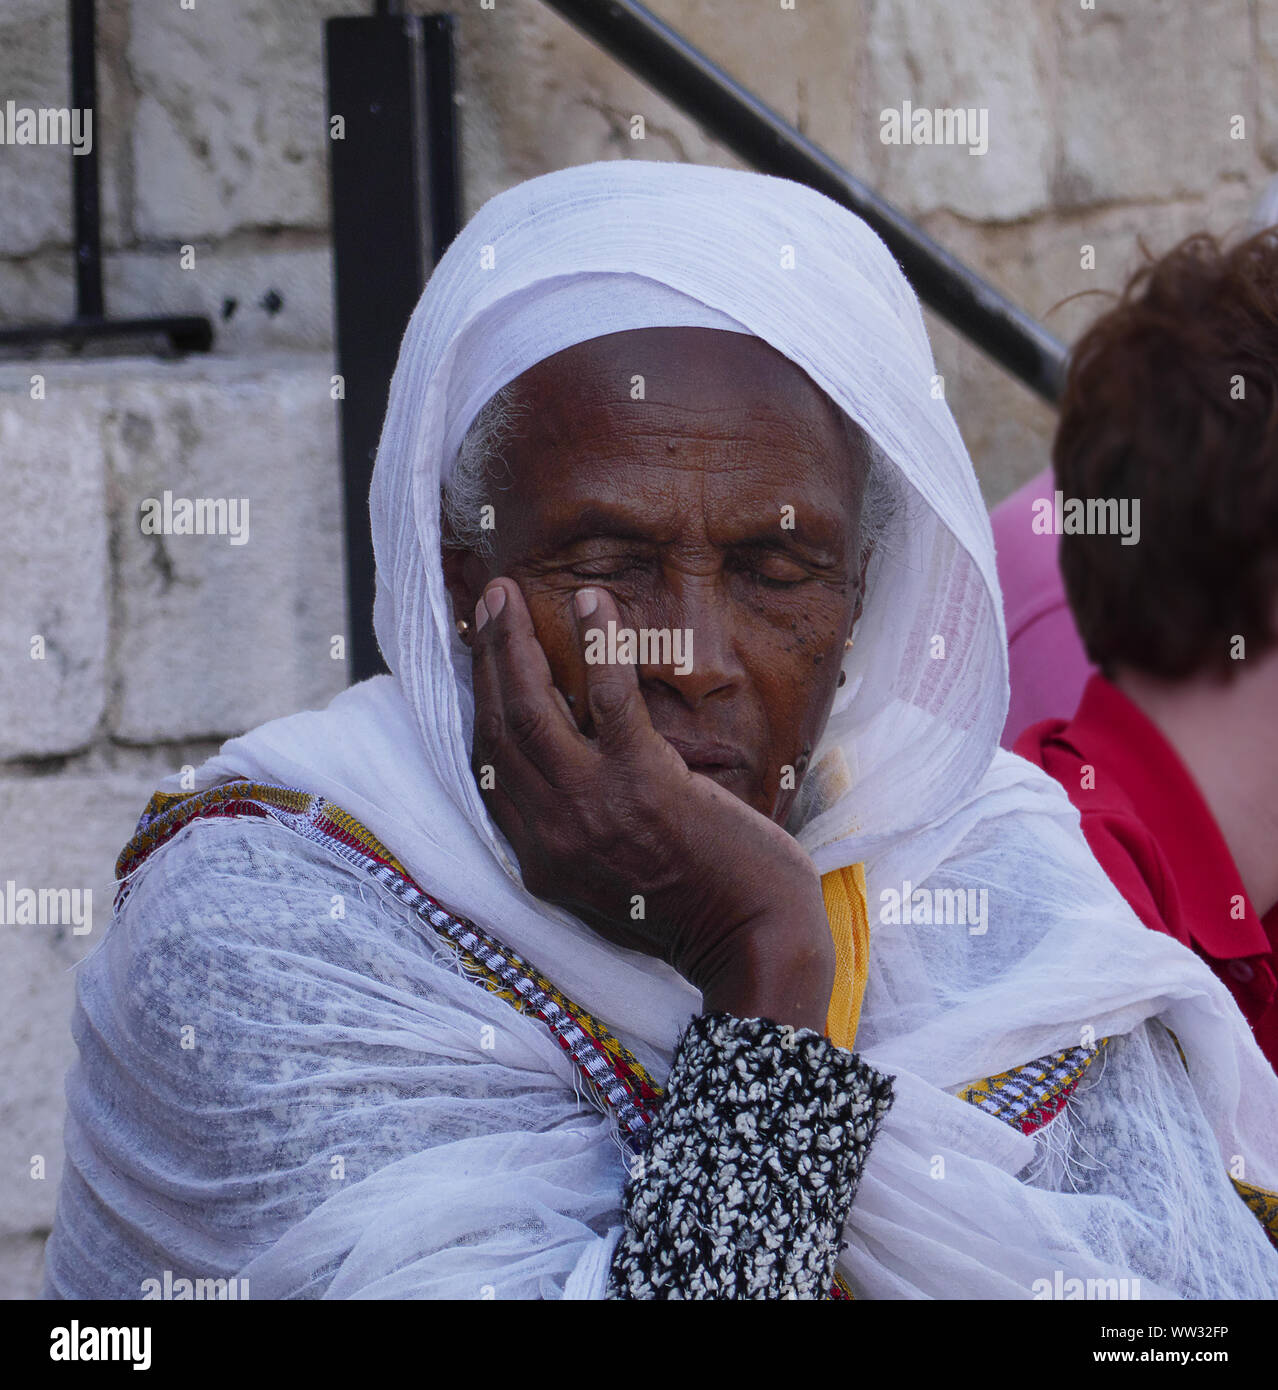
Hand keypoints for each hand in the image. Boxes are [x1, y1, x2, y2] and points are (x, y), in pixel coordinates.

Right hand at [469, 578, 834, 1032]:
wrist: (754, 944)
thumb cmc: (698, 910)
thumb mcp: (612, 883)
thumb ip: (579, 835)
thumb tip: (571, 773)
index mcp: (541, 859)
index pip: (490, 770)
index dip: (479, 706)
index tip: (480, 659)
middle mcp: (551, 835)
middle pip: (498, 730)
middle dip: (486, 660)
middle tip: (487, 605)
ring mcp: (593, 808)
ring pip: (532, 710)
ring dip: (515, 644)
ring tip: (508, 596)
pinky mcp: (644, 784)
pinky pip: (608, 699)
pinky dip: (597, 645)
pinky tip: (592, 604)